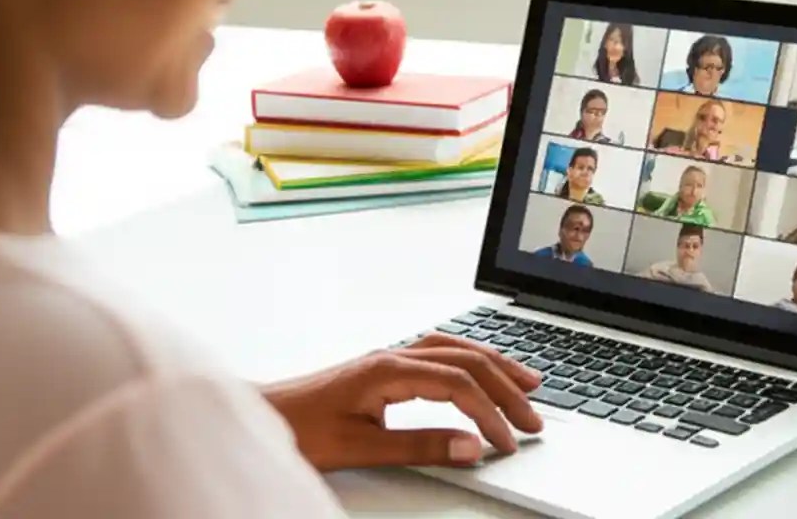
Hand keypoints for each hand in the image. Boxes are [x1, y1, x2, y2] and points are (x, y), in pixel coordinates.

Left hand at [263, 333, 543, 471]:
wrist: (262, 414)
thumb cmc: (300, 429)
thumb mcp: (361, 447)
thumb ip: (419, 446)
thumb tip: (470, 446)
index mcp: (388, 369)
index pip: (458, 385)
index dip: (490, 414)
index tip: (507, 442)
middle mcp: (392, 355)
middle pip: (466, 360)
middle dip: (506, 389)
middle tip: (534, 418)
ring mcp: (388, 357)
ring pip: (456, 349)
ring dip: (495, 366)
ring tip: (528, 382)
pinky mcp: (383, 365)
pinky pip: (440, 351)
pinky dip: (470, 360)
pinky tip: (480, 369)